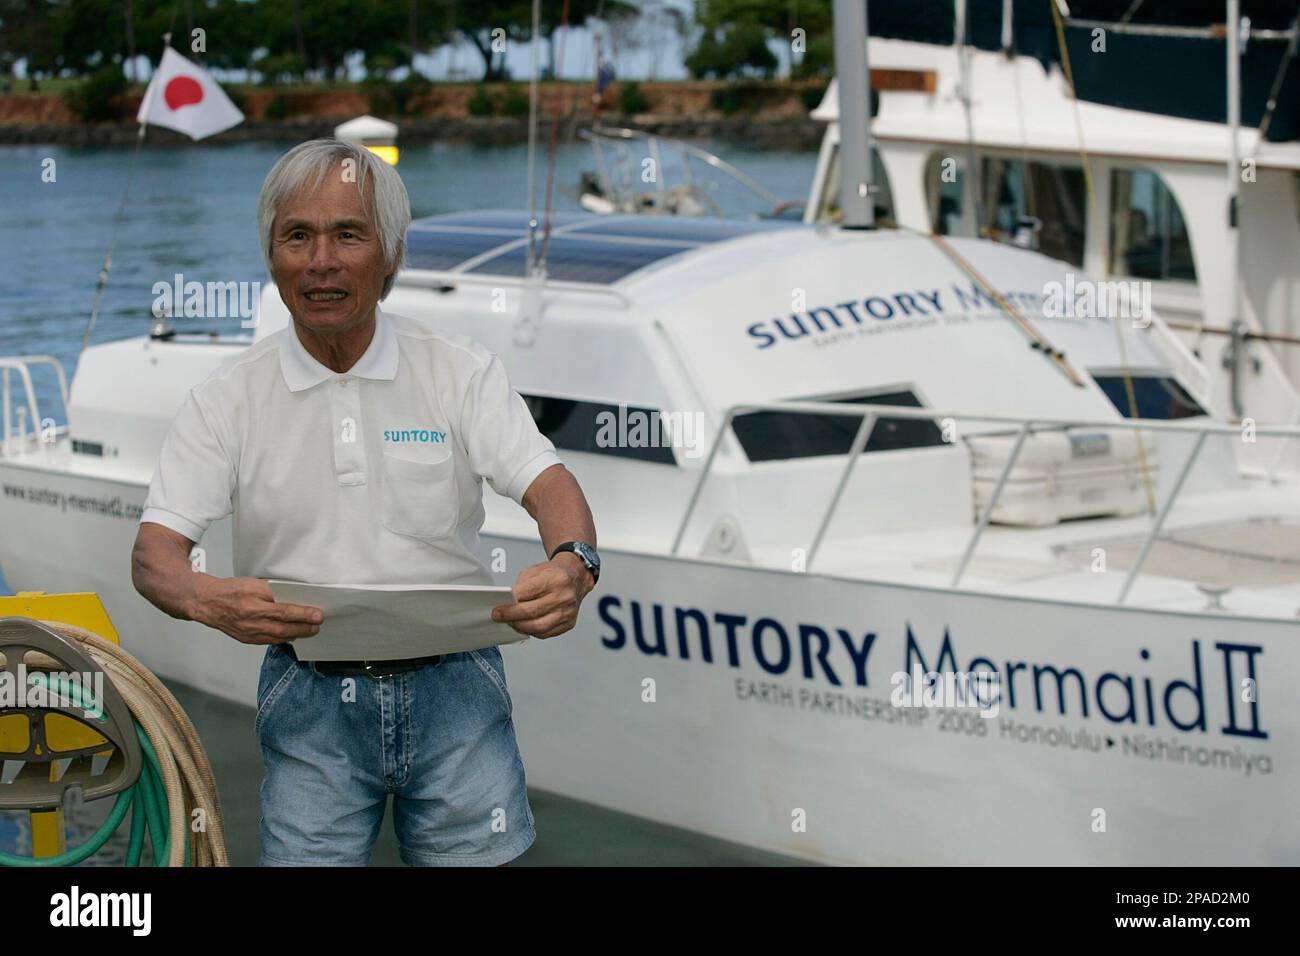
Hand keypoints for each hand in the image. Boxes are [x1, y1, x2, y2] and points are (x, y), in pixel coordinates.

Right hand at [190, 576, 322, 645]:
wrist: (207, 602)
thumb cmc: (230, 590)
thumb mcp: (253, 583)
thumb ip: (273, 591)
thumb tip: (294, 598)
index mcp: (251, 601)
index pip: (282, 609)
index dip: (302, 613)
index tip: (318, 614)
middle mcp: (249, 618)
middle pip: (282, 626)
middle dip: (304, 627)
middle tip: (318, 624)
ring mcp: (247, 631)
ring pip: (277, 636)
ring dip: (296, 634)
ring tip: (310, 630)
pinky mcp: (245, 638)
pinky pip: (268, 641)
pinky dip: (282, 638)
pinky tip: (292, 635)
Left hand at [490, 555, 591, 638]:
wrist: (576, 577)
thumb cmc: (554, 573)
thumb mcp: (535, 571)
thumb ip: (521, 586)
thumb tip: (507, 603)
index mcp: (556, 579)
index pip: (528, 594)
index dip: (510, 604)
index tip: (497, 608)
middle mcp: (564, 596)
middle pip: (532, 612)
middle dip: (511, 616)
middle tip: (499, 617)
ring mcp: (568, 612)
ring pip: (539, 627)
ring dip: (520, 626)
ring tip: (510, 622)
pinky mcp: (569, 623)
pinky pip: (546, 633)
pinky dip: (532, 631)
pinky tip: (525, 626)